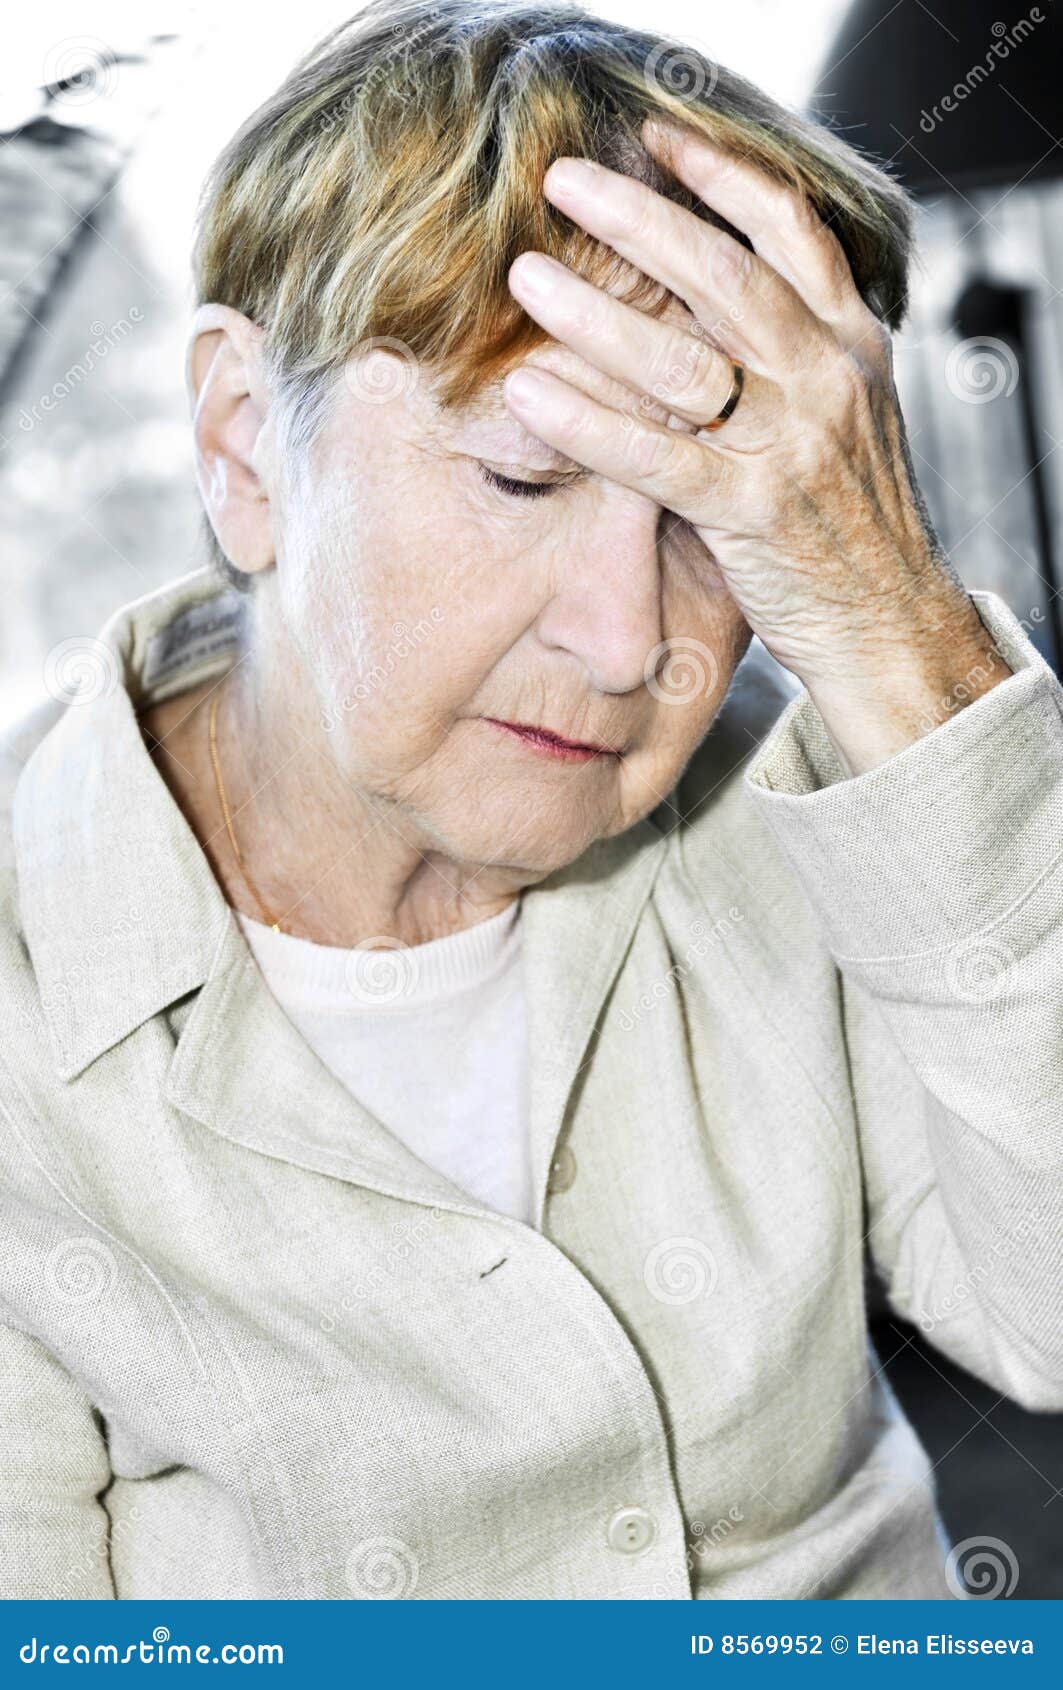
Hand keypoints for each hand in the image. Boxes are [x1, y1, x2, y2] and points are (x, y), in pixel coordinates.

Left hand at [503, 117, 1007, 775]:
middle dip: (638, 218)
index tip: (655, 140)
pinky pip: (655, 457)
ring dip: (596, 312)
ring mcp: (793, 445)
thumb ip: (793, 354)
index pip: (792, 231)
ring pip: (683, 358)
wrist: (891, 622)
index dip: (721, 178)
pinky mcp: (753, 514)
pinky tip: (527, 395)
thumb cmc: (849, 522)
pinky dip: (587, 423)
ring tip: (526, 277)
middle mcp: (828, 380)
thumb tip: (700, 302)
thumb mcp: (844, 415)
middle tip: (562, 183)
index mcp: (853, 345)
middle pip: (725, 274)